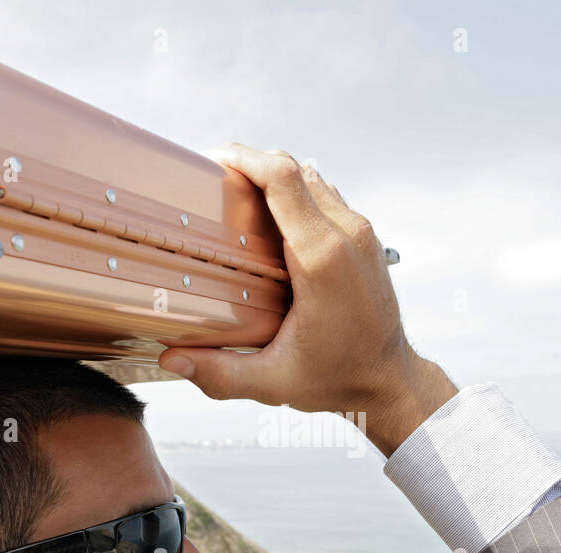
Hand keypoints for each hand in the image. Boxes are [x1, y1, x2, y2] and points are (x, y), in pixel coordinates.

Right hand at [157, 142, 425, 417]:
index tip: (213, 161)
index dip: (245, 158)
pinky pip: (325, 196)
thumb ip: (220, 375)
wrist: (390, 381)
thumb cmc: (338, 379)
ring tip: (238, 198)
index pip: (282, 179)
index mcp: (322, 259)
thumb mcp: (273, 384)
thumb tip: (171, 360)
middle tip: (215, 182)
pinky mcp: (364, 238)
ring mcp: (361, 232)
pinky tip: (270, 218)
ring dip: (274, 178)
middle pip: (293, 169)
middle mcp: (347, 235)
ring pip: (311, 178)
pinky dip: (295, 194)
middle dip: (251, 165)